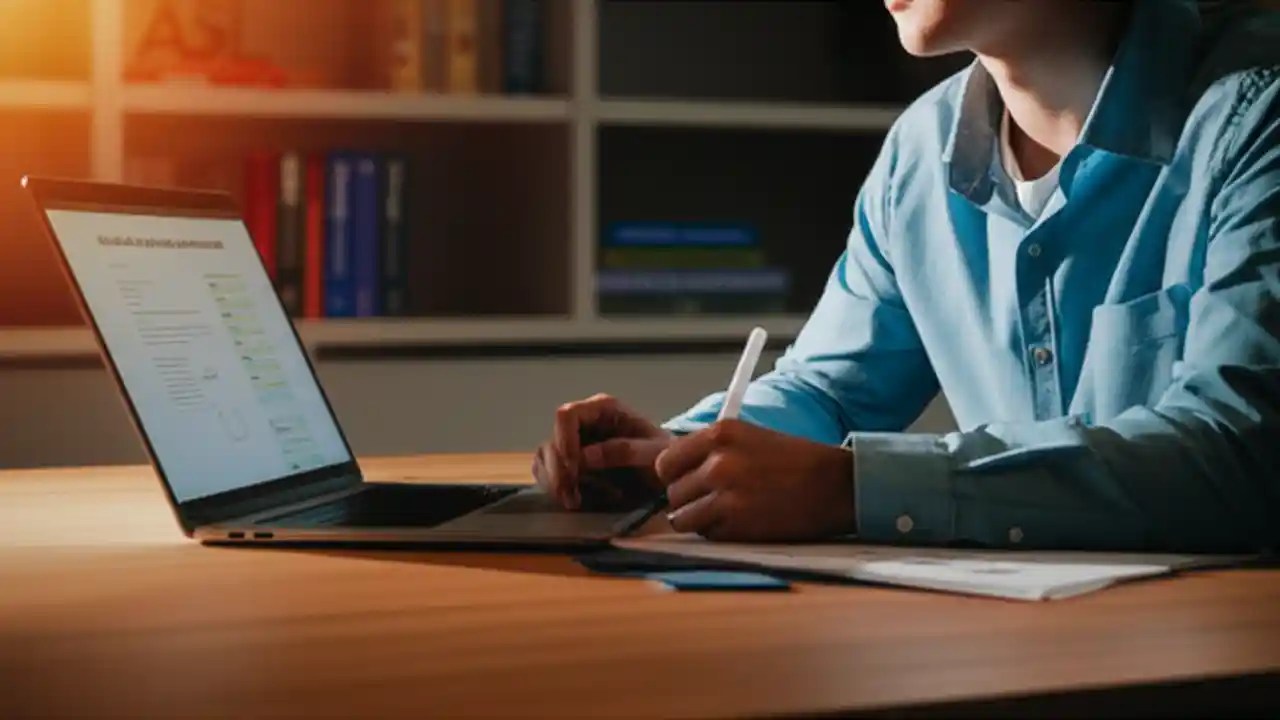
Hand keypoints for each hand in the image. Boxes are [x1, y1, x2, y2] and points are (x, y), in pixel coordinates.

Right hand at [532, 394, 673, 509]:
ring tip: (574, 502)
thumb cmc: (666, 457)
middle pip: (552, 439)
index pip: (567, 415)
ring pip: (545, 457)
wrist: (669, 474)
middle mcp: (584, 422)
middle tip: (572, 496)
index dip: (564, 440)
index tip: (573, 468)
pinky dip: (556, 488)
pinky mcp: (570, 462)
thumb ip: (624, 450)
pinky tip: (576, 500)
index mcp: (603, 409)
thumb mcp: (654, 453)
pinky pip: (548, 472)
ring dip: (555, 483)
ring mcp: (574, 442)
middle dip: (559, 471)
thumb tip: (586, 456)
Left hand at [655, 420, 854, 541]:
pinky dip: (718, 533)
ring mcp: (725, 495)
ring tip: (725, 513)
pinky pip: (706, 535)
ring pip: (682, 518)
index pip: (665, 462)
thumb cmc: (794, 461)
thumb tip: (671, 471)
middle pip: (672, 493)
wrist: (835, 485)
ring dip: (699, 520)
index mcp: (719, 434)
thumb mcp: (747, 437)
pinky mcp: (737, 524)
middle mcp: (718, 462)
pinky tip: (742, 522)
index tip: (686, 482)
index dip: (674, 476)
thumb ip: (709, 450)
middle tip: (713, 500)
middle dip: (688, 500)